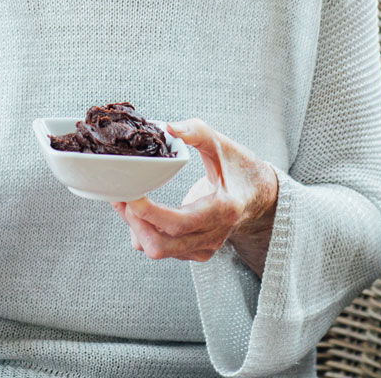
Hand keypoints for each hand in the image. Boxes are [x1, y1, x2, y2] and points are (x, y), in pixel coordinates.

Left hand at [113, 119, 278, 273]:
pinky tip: (140, 212)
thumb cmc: (238, 166)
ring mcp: (205, 247)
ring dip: (136, 228)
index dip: (150, 214)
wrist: (258, 194)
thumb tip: (167, 128)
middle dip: (135, 223)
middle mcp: (214, 235)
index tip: (131, 196)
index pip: (180, 223)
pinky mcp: (196, 252)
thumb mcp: (220, 143)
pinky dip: (145, 233)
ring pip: (158, 250)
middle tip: (122, 197)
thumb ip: (196, 132)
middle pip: (162, 246)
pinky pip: (163, 250)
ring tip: (126, 201)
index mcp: (224, 209)